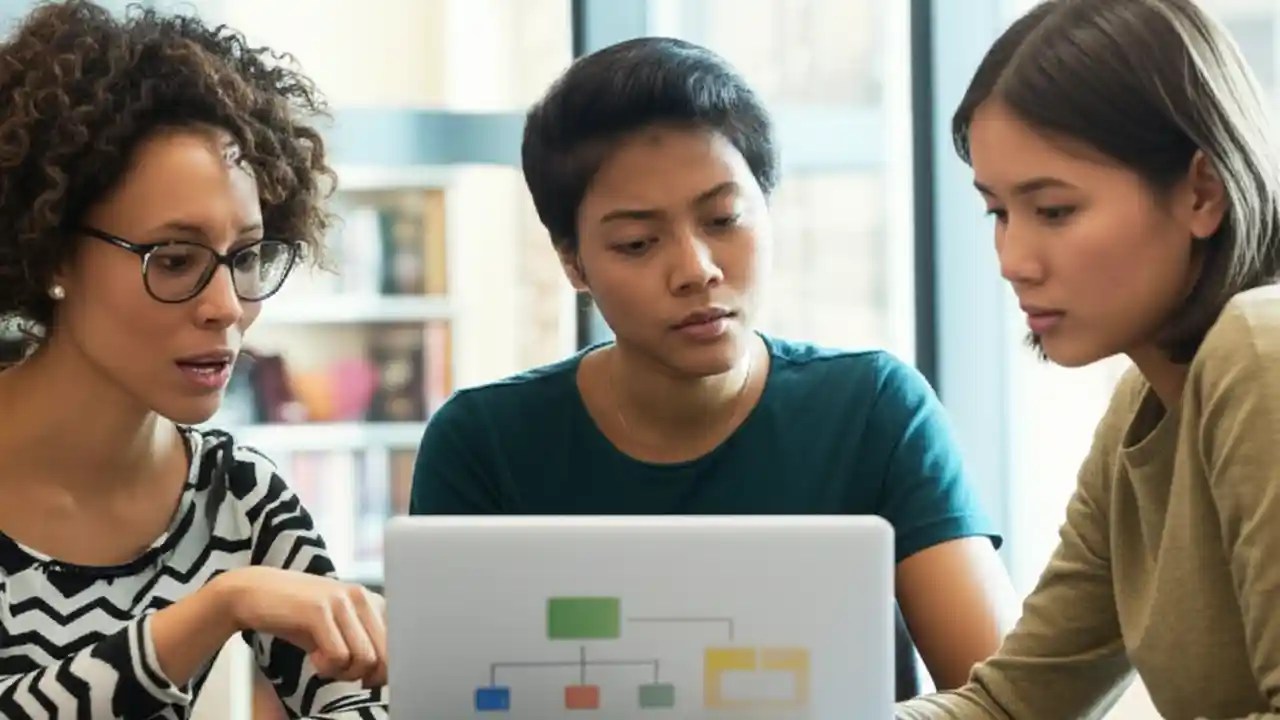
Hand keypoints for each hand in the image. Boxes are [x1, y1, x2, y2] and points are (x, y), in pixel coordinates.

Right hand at [210, 566, 386, 687]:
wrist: (254, 593)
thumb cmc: (297, 616)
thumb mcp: (337, 627)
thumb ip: (362, 642)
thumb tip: (384, 674)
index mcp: (371, 600)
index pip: (400, 641)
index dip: (387, 667)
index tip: (368, 677)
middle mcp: (362, 596)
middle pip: (386, 655)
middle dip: (366, 674)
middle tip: (342, 672)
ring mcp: (341, 601)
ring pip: (365, 658)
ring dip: (344, 672)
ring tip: (325, 663)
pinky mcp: (319, 610)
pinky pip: (339, 656)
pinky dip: (327, 668)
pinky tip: (313, 658)